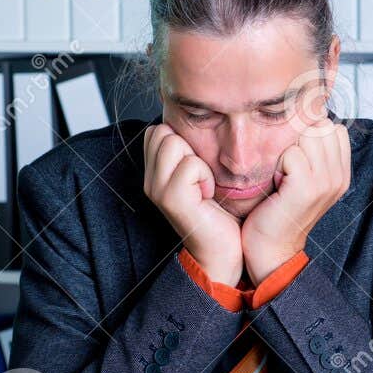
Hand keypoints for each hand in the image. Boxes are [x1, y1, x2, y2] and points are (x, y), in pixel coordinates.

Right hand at [143, 124, 243, 285]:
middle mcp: (149, 180)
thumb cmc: (219, 212)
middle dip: (188, 147)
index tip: (196, 169)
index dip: (182, 140)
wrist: (222, 251)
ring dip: (198, 161)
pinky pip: (190, 165)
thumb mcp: (200, 175)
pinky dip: (205, 176)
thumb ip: (189, 151)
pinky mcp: (171, 198)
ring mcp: (156, 189)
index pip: (156, 130)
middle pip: (162, 131)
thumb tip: (197, 121)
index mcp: (154, 173)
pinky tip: (206, 195)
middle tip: (200, 177)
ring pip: (173, 142)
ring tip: (203, 186)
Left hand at [241, 121, 350, 284]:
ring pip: (307, 136)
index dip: (309, 134)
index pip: (333, 127)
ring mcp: (325, 182)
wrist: (272, 249)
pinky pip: (291, 153)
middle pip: (320, 126)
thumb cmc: (280, 210)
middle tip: (286, 169)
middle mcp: (338, 176)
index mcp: (341, 173)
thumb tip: (308, 119)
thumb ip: (314, 153)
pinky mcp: (306, 188)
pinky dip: (278, 164)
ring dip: (287, 149)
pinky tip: (277, 184)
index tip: (296, 160)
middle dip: (298, 139)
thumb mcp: (304, 180)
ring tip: (282, 175)